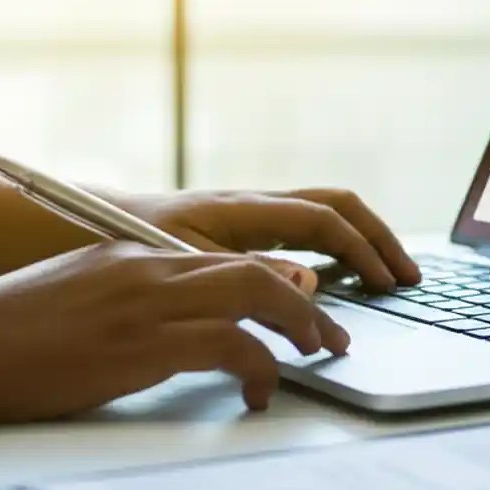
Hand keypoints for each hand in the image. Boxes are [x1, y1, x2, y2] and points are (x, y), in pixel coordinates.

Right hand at [0, 242, 348, 430]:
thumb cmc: (17, 329)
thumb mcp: (89, 294)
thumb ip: (142, 294)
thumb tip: (191, 319)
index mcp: (141, 253)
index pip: (230, 256)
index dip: (281, 281)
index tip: (307, 306)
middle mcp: (152, 267)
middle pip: (256, 267)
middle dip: (306, 302)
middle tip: (332, 337)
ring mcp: (148, 301)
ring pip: (255, 292)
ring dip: (299, 325)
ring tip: (318, 355)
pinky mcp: (141, 343)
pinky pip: (229, 345)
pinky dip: (260, 367)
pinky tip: (261, 393)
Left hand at [120, 188, 420, 291]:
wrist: (82, 226)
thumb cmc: (129, 245)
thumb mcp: (188, 266)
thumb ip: (249, 275)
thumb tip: (310, 283)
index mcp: (245, 209)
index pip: (326, 221)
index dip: (363, 251)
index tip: (388, 285)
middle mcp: (255, 204)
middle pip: (338, 206)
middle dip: (379, 238)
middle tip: (408, 276)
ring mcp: (250, 214)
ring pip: (325, 214)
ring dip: (362, 242)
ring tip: (387, 276)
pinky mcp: (241, 229)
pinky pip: (304, 230)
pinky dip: (335, 248)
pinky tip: (341, 276)